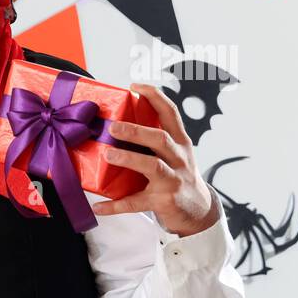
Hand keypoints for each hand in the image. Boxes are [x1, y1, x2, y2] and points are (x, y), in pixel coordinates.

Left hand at [90, 82, 220, 236]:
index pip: (170, 114)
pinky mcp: (164, 202)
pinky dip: (115, 204)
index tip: (136, 86)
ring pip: (152, 167)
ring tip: (108, 154)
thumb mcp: (173, 155)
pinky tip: (99, 206)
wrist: (198, 211)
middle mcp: (179, 159)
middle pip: (161, 139)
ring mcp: (173, 181)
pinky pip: (136, 202)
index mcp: (179, 143)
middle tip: (113, 126)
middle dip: (137, 131)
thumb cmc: (178, 177)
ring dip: (129, 159)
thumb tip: (115, 126)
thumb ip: (152, 141)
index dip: (155, 97)